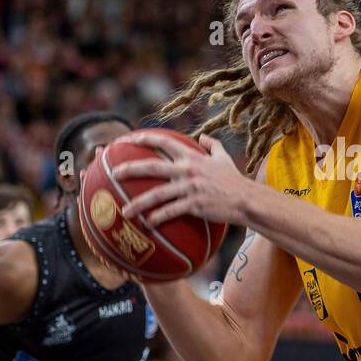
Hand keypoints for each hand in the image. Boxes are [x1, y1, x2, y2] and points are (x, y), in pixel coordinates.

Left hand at [109, 133, 252, 227]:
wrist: (246, 199)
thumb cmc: (234, 179)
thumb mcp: (223, 157)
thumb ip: (212, 145)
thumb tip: (203, 136)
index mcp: (192, 156)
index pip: (163, 142)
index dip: (144, 139)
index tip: (127, 139)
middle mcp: (188, 169)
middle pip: (152, 166)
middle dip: (130, 169)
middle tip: (114, 173)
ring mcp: (190, 187)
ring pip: (157, 194)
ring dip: (139, 203)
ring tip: (125, 211)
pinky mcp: (194, 204)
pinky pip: (170, 211)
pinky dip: (158, 217)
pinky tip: (147, 224)